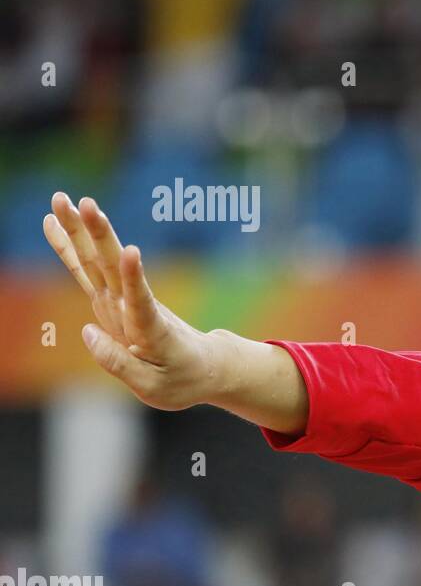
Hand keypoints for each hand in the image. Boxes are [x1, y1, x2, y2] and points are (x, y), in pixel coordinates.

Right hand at [44, 192, 224, 410]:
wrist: (203, 367)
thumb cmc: (181, 378)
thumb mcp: (153, 386)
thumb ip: (119, 364)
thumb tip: (87, 332)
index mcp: (150, 329)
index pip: (142, 300)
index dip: (135, 278)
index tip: (132, 252)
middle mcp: (132, 307)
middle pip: (111, 267)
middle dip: (95, 234)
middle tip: (77, 202)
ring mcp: (119, 301)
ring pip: (97, 261)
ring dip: (80, 230)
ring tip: (62, 200)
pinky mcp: (111, 301)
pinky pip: (86, 272)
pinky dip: (69, 248)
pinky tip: (52, 222)